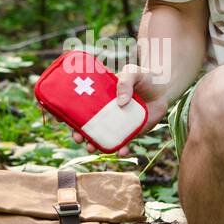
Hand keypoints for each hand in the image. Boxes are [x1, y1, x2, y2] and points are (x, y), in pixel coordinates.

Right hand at [40, 63, 169, 156]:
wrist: (164, 88)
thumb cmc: (145, 76)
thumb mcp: (133, 72)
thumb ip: (125, 81)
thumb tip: (121, 103)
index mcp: (99, 97)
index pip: (78, 105)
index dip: (67, 112)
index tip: (59, 118)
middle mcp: (105, 111)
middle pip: (86, 125)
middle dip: (78, 133)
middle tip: (77, 137)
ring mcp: (117, 123)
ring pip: (101, 136)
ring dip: (94, 144)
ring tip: (92, 147)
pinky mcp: (131, 131)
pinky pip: (123, 143)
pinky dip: (122, 149)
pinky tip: (122, 151)